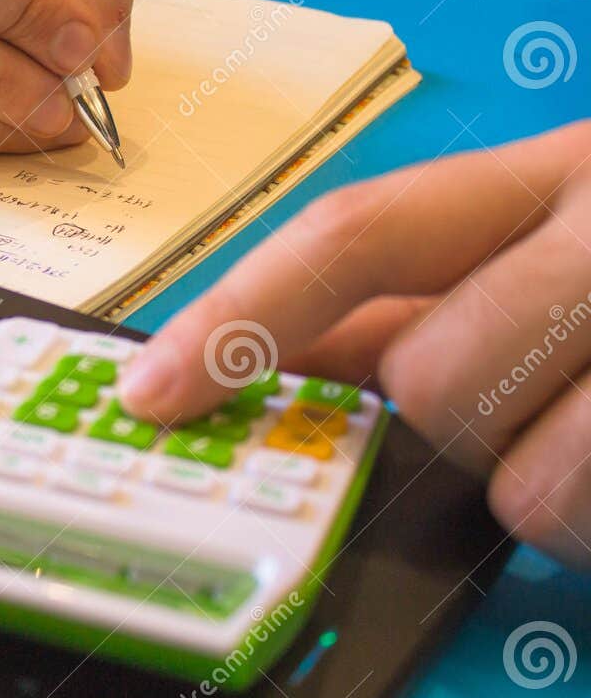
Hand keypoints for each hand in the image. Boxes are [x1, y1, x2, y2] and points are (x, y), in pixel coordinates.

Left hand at [119, 121, 590, 567]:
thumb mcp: (531, 256)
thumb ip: (395, 298)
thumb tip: (235, 352)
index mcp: (541, 178)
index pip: (350, 236)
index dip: (235, 319)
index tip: (150, 389)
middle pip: (422, 371)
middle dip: (440, 413)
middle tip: (513, 398)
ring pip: (496, 459)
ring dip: (519, 472)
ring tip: (578, 424)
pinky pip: (564, 507)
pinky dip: (579, 519)